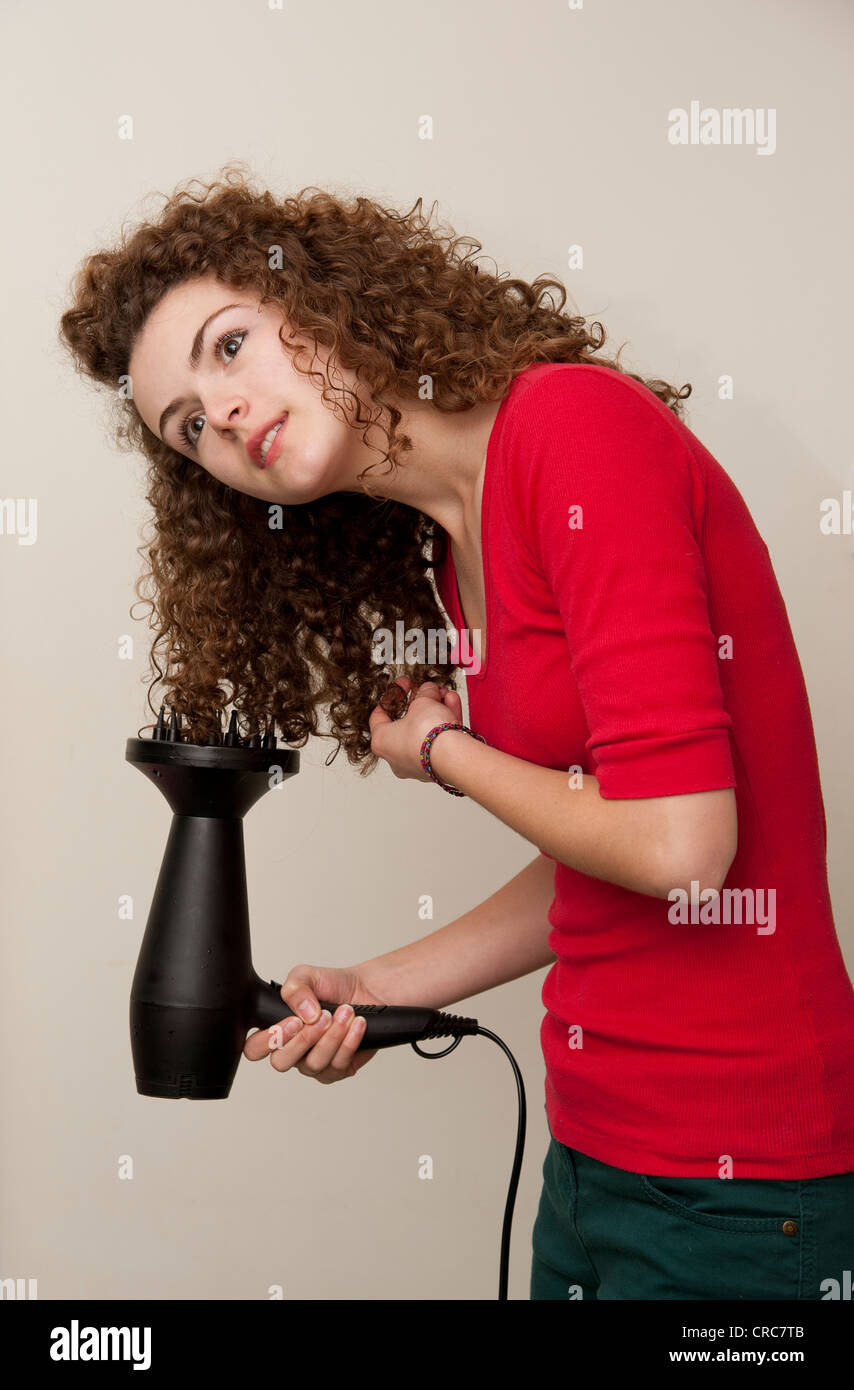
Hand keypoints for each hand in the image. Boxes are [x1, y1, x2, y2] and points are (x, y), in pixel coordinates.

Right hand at [243, 964, 384, 1083]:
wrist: (364, 990)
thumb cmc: (332, 985)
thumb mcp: (307, 975)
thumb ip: (295, 988)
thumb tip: (303, 1013)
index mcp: (277, 1029)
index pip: (254, 1048)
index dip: (268, 1040)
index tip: (293, 1020)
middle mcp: (292, 1050)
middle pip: (281, 1063)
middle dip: (304, 1039)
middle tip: (323, 1018)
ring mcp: (313, 1063)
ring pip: (314, 1064)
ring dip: (332, 1036)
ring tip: (345, 1013)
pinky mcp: (338, 1069)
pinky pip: (338, 1066)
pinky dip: (349, 1042)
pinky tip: (356, 1024)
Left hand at [369, 675, 463, 781]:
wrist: (452, 756)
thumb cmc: (427, 735)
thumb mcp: (422, 701)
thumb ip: (424, 693)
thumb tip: (428, 690)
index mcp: (381, 741)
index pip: (379, 715)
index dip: (393, 695)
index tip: (404, 685)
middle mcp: (396, 756)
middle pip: (407, 722)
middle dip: (420, 702)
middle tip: (427, 690)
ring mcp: (417, 763)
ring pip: (425, 731)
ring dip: (436, 709)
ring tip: (445, 695)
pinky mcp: (436, 767)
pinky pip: (438, 740)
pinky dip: (445, 723)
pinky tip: (453, 705)